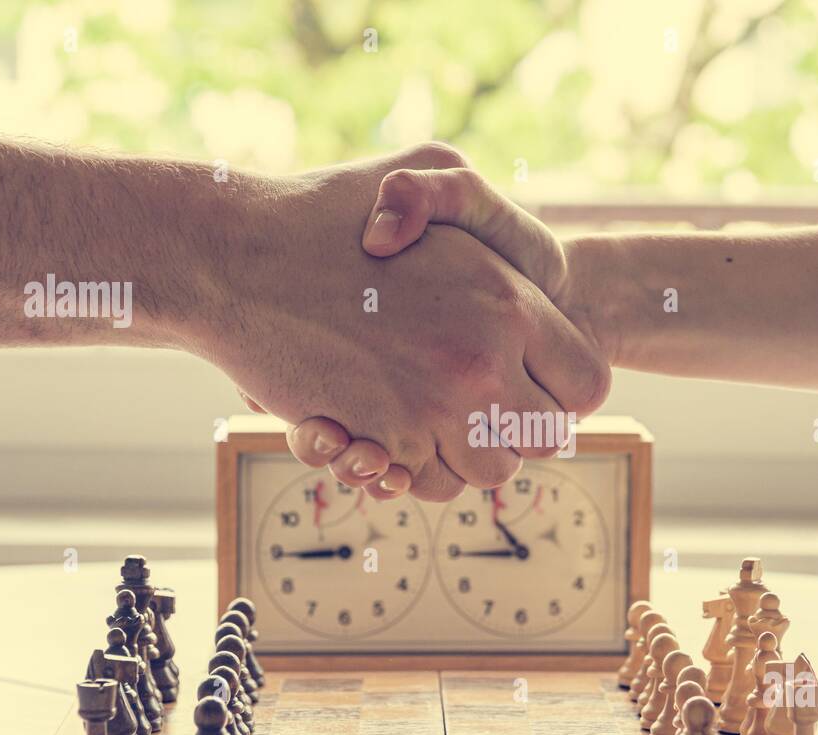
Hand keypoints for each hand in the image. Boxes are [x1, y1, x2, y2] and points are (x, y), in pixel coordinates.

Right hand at [185, 143, 609, 501]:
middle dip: (522, 426)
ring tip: (436, 412)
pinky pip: (425, 483)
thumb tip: (520, 272)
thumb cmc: (324, 208)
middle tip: (485, 400)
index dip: (564, 387)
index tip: (535, 377)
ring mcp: (429, 410)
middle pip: (546, 440)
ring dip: (468, 452)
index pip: (587, 383)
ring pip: (490, 472)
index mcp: (509, 301)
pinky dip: (413, 468)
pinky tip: (389, 425)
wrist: (230, 258)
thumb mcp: (427, 167)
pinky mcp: (378, 443)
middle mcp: (480, 364)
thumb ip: (485, 203)